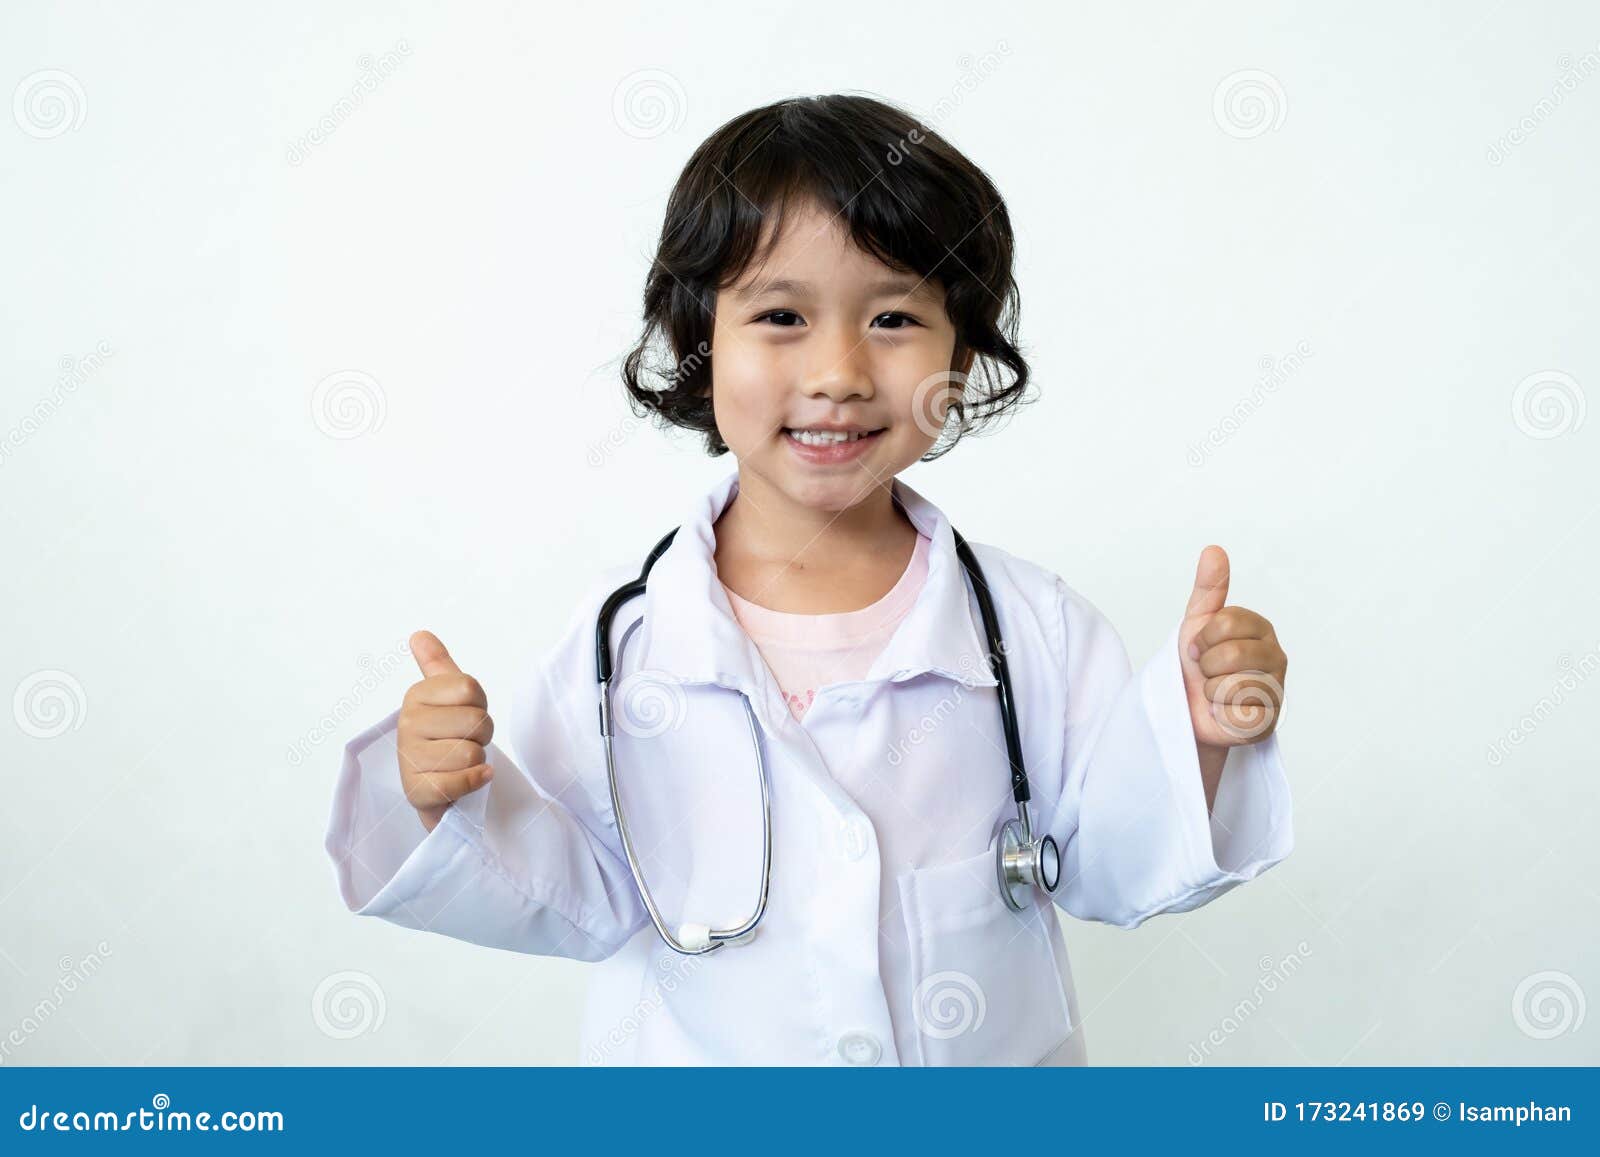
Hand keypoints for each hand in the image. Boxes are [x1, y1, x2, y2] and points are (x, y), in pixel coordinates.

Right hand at [397, 630, 494, 832]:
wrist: (438, 789)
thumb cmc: (445, 737)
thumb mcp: (444, 697)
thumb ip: (436, 664)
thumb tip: (419, 634)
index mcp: (415, 696)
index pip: (470, 688)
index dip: (480, 705)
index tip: (466, 714)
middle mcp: (407, 724)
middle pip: (475, 720)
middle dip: (482, 735)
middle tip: (465, 741)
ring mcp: (409, 759)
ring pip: (471, 751)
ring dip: (477, 760)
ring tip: (460, 762)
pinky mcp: (418, 790)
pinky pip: (463, 779)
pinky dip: (476, 780)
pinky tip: (471, 778)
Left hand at [1178, 546, 1287, 749]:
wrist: (1188, 709)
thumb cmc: (1197, 664)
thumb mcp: (1198, 622)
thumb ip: (1209, 588)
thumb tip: (1214, 550)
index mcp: (1261, 628)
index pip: (1225, 623)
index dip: (1202, 637)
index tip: (1199, 646)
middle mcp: (1276, 656)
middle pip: (1229, 654)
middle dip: (1206, 665)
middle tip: (1207, 671)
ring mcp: (1276, 689)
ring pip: (1232, 683)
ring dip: (1211, 690)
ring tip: (1216, 692)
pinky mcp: (1270, 721)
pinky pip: (1237, 712)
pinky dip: (1220, 713)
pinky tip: (1224, 711)